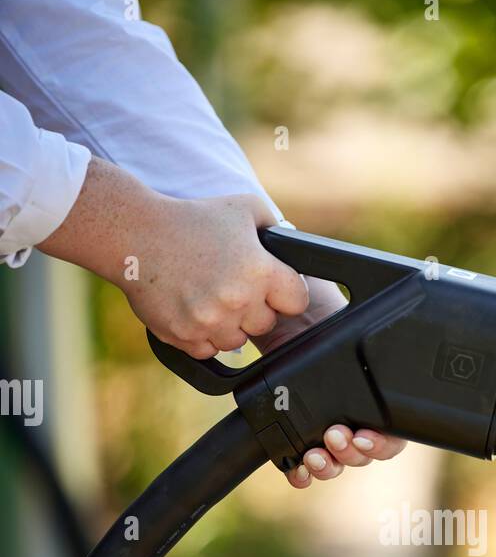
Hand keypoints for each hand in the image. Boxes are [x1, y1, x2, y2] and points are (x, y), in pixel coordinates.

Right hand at [39, 157, 308, 353]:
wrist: (136, 236)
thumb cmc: (191, 218)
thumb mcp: (243, 207)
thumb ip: (274, 226)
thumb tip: (292, 244)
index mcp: (259, 271)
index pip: (297, 300)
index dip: (287, 292)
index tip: (275, 286)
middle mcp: (238, 301)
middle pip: (266, 323)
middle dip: (256, 308)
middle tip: (235, 287)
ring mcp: (210, 322)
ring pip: (237, 340)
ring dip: (230, 324)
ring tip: (212, 297)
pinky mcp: (185, 336)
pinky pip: (208, 349)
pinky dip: (203, 335)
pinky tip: (194, 309)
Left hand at [252, 276, 406, 488]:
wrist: (277, 314)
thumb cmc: (318, 308)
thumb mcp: (349, 312)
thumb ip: (370, 318)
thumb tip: (399, 297)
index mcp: (375, 397)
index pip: (393, 436)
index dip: (383, 444)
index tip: (365, 435)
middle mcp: (353, 418)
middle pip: (364, 455)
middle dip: (352, 453)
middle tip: (336, 436)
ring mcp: (323, 429)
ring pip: (337, 464)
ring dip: (330, 465)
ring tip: (315, 453)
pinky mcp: (293, 434)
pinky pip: (301, 467)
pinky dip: (301, 474)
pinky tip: (296, 468)